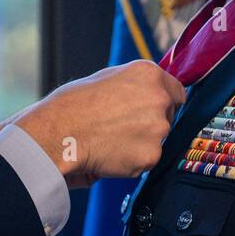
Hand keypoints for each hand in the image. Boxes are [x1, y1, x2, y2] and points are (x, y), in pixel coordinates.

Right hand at [9, 60, 184, 188]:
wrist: (58, 134)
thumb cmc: (72, 106)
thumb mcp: (106, 78)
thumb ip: (132, 85)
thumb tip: (143, 92)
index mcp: (149, 74)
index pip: (176, 91)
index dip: (163, 102)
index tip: (149, 111)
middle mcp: (159, 98)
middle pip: (168, 116)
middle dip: (150, 123)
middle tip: (120, 128)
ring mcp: (158, 129)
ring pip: (157, 140)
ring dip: (140, 143)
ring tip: (109, 141)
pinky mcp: (151, 155)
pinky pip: (146, 160)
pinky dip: (132, 161)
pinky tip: (110, 154)